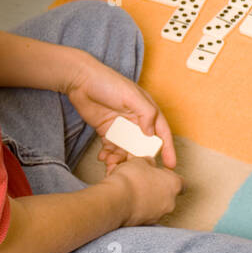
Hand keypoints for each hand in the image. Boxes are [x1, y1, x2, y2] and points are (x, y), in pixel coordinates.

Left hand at [64, 52, 177, 168]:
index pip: (161, 132)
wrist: (81, 80)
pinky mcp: (107, 130)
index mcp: (147, 110)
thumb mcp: (131, 95)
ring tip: (111, 165)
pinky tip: (103, 158)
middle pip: (142, 145)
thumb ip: (146, 112)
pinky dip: (108, 155)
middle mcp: (136, 120)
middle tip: (133, 171)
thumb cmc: (108, 82)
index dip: (167, 148)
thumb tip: (152, 134)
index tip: (170, 165)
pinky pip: (111, 148)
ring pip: (126, 149)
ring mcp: (121, 126)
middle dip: (139, 160)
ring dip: (120, 160)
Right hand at [105, 156, 181, 225]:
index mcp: (174, 185)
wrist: (116, 200)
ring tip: (132, 191)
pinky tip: (127, 201)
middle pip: (167, 195)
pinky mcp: (145, 225)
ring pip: (155, 206)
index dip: (170, 177)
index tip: (162, 174)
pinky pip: (144, 215)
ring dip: (146, 199)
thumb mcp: (140, 162)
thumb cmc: (130, 180)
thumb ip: (148, 163)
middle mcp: (170, 203)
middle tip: (144, 181)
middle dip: (156, 189)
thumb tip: (149, 164)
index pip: (181, 182)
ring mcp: (158, 216)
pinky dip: (138, 209)